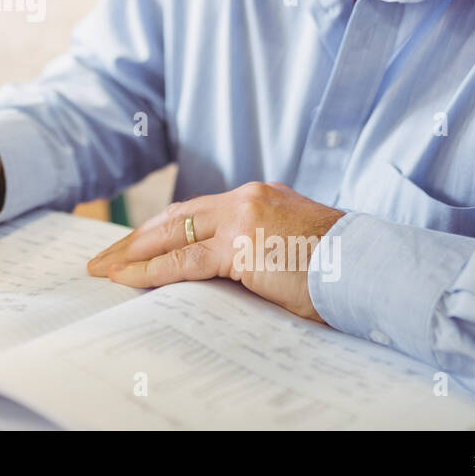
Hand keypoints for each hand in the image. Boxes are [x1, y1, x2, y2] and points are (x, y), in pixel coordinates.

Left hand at [86, 182, 345, 320]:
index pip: (197, 212)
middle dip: (136, 239)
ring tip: (103, 270)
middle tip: (103, 256)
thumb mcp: (293, 250)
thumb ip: (258, 252)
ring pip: (171, 235)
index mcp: (260, 196)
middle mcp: (247, 198)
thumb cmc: (342, 269)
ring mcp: (243, 218)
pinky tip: (126, 279)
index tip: (135, 244)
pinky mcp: (242, 245)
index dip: (161, 229)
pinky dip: (150, 271)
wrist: (372, 268)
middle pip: (175, 217)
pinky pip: (183, 260)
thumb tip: (225, 279)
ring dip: (132, 255)